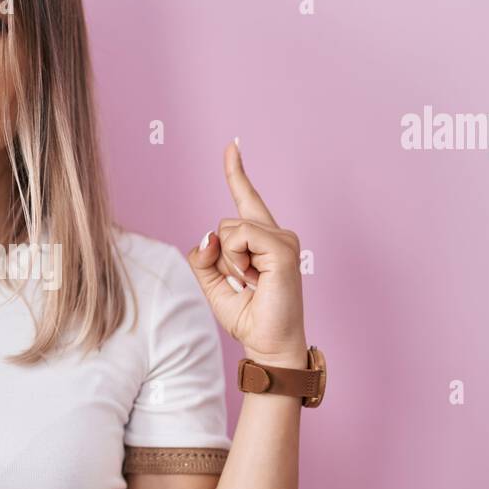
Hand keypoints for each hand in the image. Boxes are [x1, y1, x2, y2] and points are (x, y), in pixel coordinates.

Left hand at [187, 139, 307, 366]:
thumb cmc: (247, 315)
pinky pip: (239, 236)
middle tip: (242, 283)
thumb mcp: (213, 283)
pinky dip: (236, 260)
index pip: (246, 198)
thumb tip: (207, 236)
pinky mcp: (283, 248)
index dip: (236, 172)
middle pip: (225, 223)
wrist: (267, 342)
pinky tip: (254, 278)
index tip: (232, 146)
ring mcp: (283, 239)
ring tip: (250, 283)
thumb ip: (204, 256)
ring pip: (229, 229)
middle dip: (219, 256)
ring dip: (228, 261)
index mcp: (262, 239)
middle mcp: (277, 234)